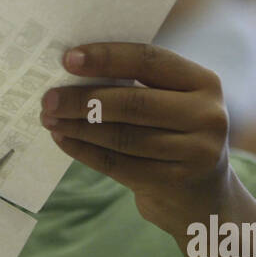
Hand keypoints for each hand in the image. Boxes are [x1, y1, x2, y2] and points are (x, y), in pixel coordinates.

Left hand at [41, 42, 255, 256]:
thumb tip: (72, 69)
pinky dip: (84, 151)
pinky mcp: (174, 183)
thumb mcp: (173, 102)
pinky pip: (118, 164)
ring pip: (123, 136)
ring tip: (48, 119)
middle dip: (83, 99)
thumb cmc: (175, 134)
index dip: (106, 58)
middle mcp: (207, 116)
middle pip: (134, 103)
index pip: (149, 61)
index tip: (67, 59)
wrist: (204, 197)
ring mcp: (195, 153)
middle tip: (47, 99)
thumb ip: (138, 84)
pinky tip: (62, 140)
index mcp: (205, 82)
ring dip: (78, 127)